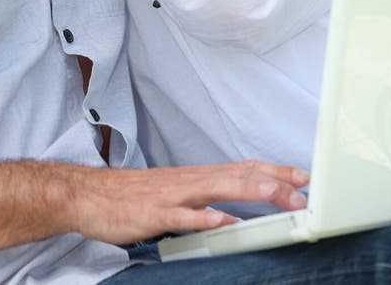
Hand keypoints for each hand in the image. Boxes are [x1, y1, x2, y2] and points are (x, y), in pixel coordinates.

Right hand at [59, 159, 308, 244]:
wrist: (87, 194)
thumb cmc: (130, 196)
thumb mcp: (173, 195)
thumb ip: (202, 201)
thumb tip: (232, 213)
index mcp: (195, 178)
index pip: (242, 169)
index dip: (274, 171)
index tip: (302, 177)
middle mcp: (188, 181)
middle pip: (237, 175)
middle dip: (273, 181)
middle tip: (303, 188)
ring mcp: (171, 196)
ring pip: (215, 190)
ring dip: (247, 190)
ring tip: (275, 193)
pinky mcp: (153, 213)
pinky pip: (182, 216)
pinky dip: (203, 217)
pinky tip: (222, 221)